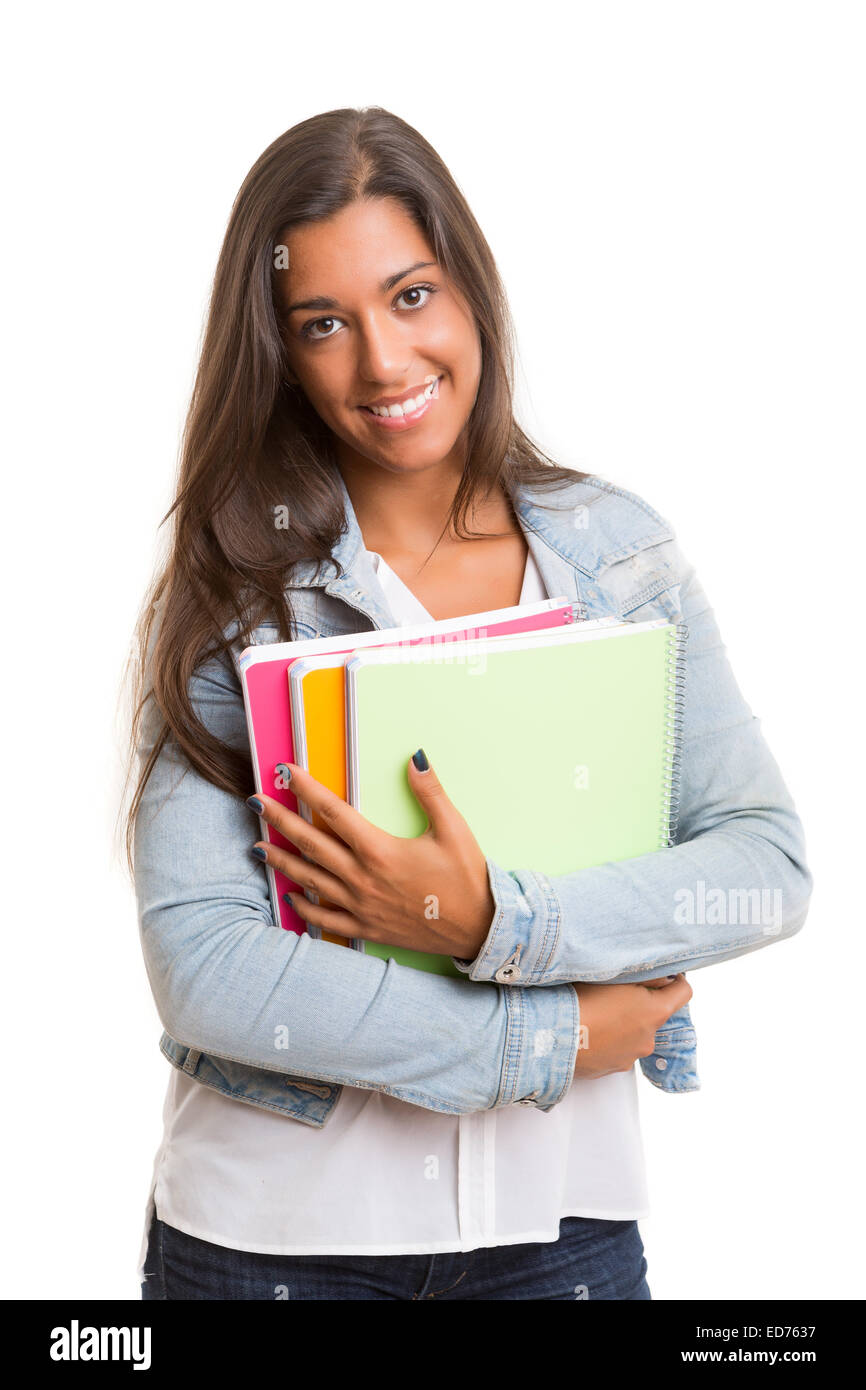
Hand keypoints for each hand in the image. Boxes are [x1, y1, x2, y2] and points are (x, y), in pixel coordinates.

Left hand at [248, 755, 495, 960]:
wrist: (479, 929)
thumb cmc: (467, 879)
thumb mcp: (454, 829)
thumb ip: (430, 792)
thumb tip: (415, 758)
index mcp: (380, 850)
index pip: (333, 812)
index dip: (306, 789)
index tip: (285, 772)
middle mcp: (363, 877)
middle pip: (311, 843)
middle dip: (280, 819)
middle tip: (256, 801)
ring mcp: (360, 906)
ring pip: (310, 879)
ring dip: (281, 860)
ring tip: (256, 845)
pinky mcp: (366, 927)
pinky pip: (324, 918)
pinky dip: (303, 906)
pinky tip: (290, 895)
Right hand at [571, 973, 692, 1079]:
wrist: (551, 1038)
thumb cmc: (581, 1000)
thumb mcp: (614, 976)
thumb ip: (645, 975)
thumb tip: (664, 976)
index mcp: (655, 1011)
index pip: (684, 992)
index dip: (676, 980)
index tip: (663, 975)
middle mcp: (649, 1038)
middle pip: (656, 1014)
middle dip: (641, 1004)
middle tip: (614, 992)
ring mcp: (632, 1056)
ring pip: (635, 1033)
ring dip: (623, 1024)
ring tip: (596, 1013)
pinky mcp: (613, 1069)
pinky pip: (618, 1049)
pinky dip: (609, 1040)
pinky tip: (589, 1031)